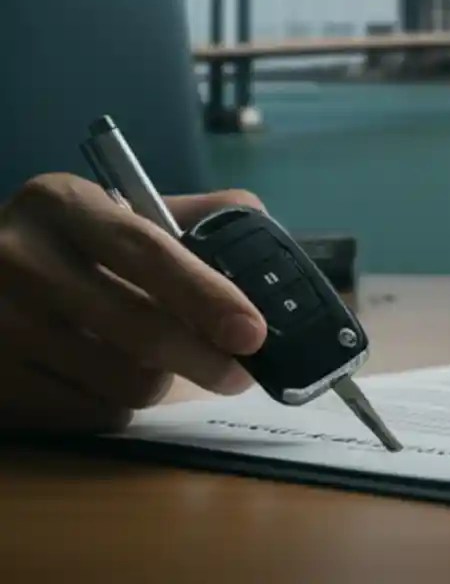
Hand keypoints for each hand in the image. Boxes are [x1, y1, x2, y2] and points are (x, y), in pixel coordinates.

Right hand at [0, 174, 267, 433]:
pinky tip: (99, 377)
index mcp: (61, 204)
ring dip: (158, 382)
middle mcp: (19, 258)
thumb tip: (258, 225)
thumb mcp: (110, 214)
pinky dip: (115, 404)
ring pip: (123, 381)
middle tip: (240, 374)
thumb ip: (186, 217)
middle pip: (142, 329)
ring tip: (149, 360)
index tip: (253, 332)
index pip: (148, 252)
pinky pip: (90, 413)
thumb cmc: (62, 250)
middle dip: (207, 359)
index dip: (208, 296)